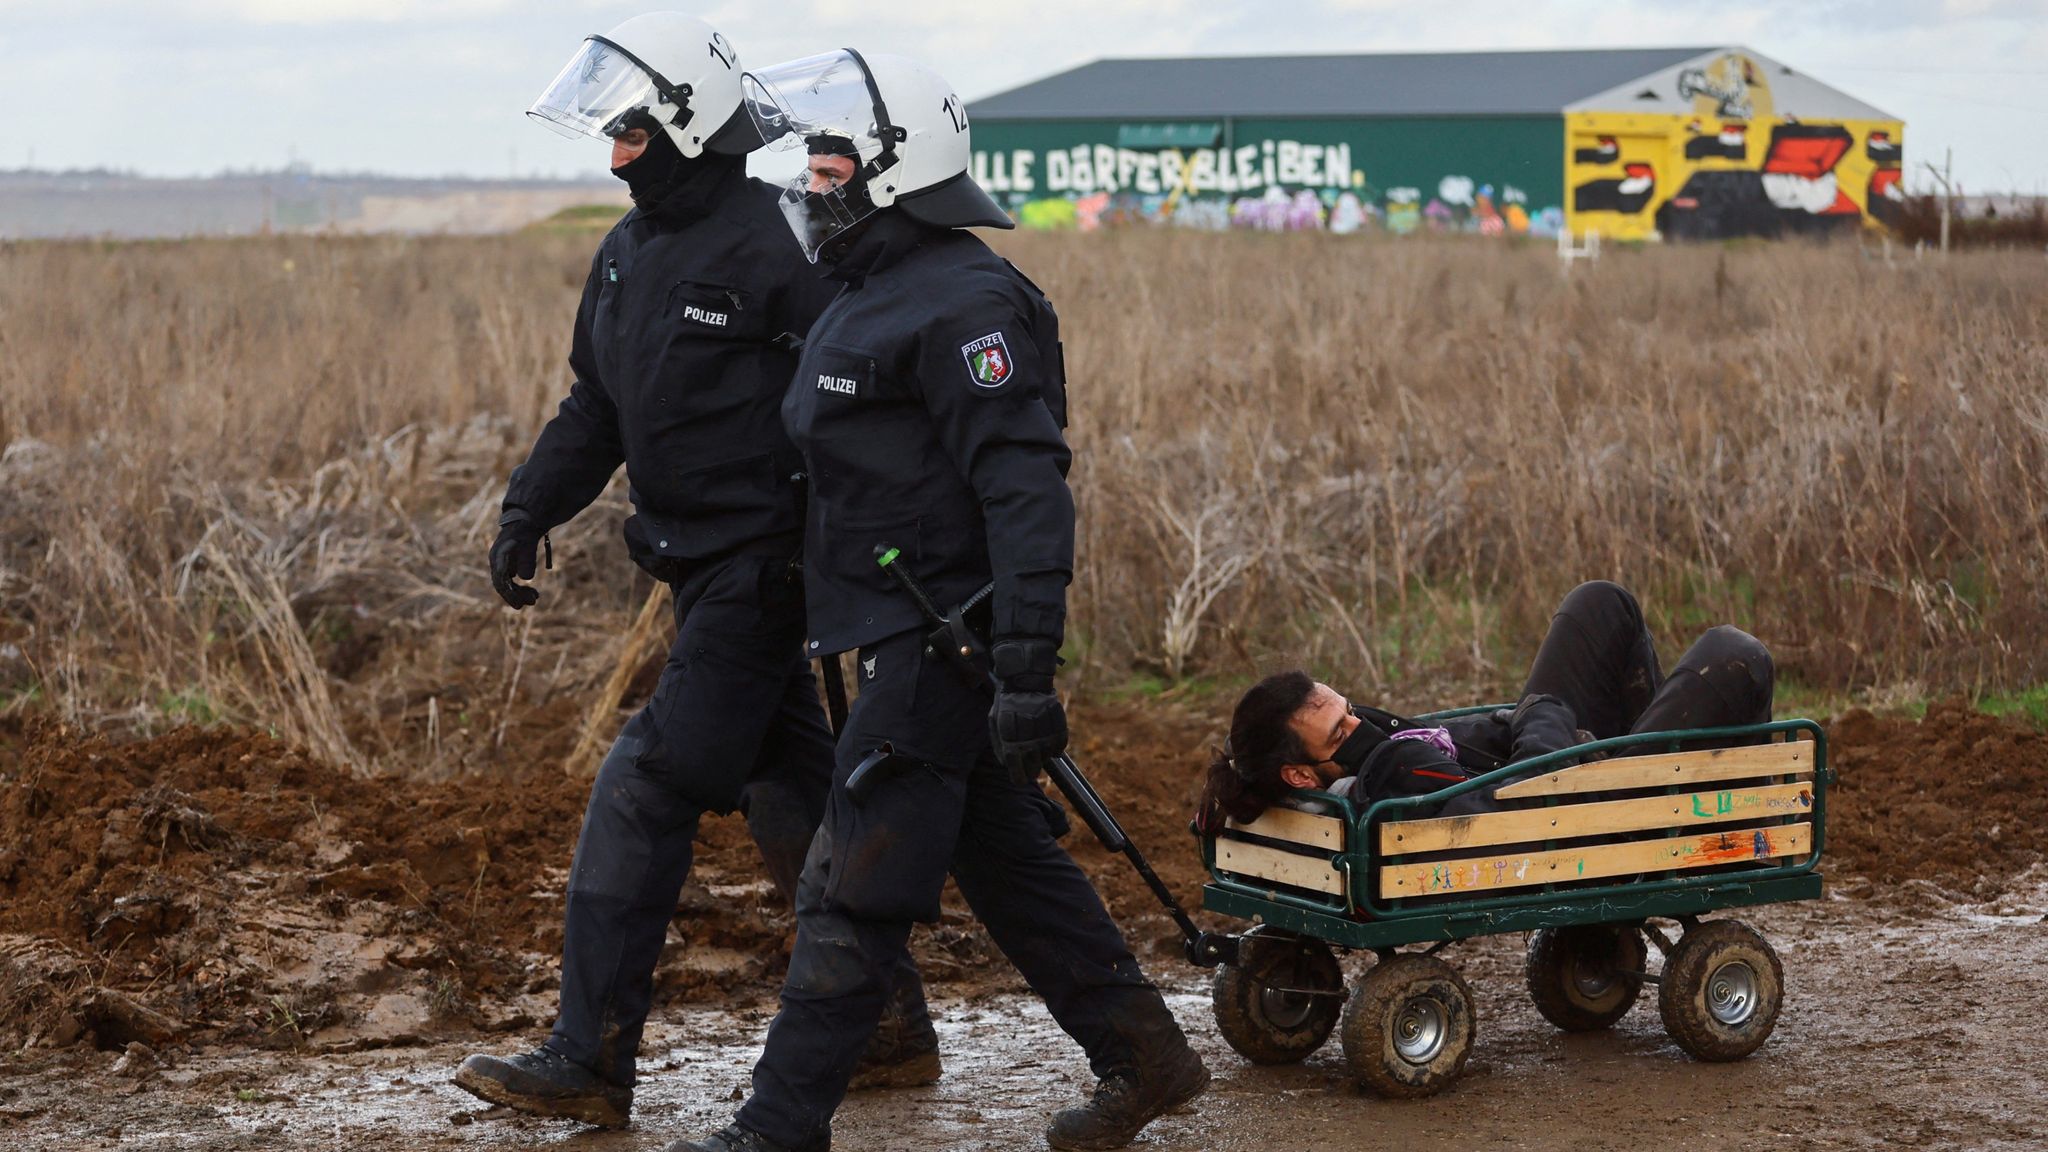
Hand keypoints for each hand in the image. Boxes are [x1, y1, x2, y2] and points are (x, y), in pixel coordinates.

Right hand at [489, 512, 544, 608]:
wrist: (524, 521)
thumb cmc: (525, 529)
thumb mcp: (528, 541)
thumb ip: (527, 557)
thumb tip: (525, 578)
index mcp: (497, 555)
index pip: (500, 579)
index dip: (509, 593)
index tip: (519, 603)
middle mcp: (496, 562)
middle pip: (502, 585)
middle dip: (516, 596)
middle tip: (533, 602)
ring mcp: (501, 566)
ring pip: (507, 586)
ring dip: (520, 594)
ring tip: (535, 599)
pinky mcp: (508, 568)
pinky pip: (512, 583)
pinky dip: (522, 589)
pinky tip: (534, 594)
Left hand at [989, 638, 1066, 781]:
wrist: (1026, 680)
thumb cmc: (1007, 702)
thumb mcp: (994, 721)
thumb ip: (999, 744)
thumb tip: (1006, 763)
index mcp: (1011, 743)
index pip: (1017, 772)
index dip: (1019, 778)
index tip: (1020, 779)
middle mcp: (1030, 743)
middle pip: (1034, 769)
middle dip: (1031, 771)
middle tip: (1029, 767)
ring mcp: (1046, 736)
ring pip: (1046, 759)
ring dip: (1041, 757)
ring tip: (1036, 745)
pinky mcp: (1060, 729)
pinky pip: (1059, 748)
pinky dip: (1054, 747)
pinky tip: (1047, 738)